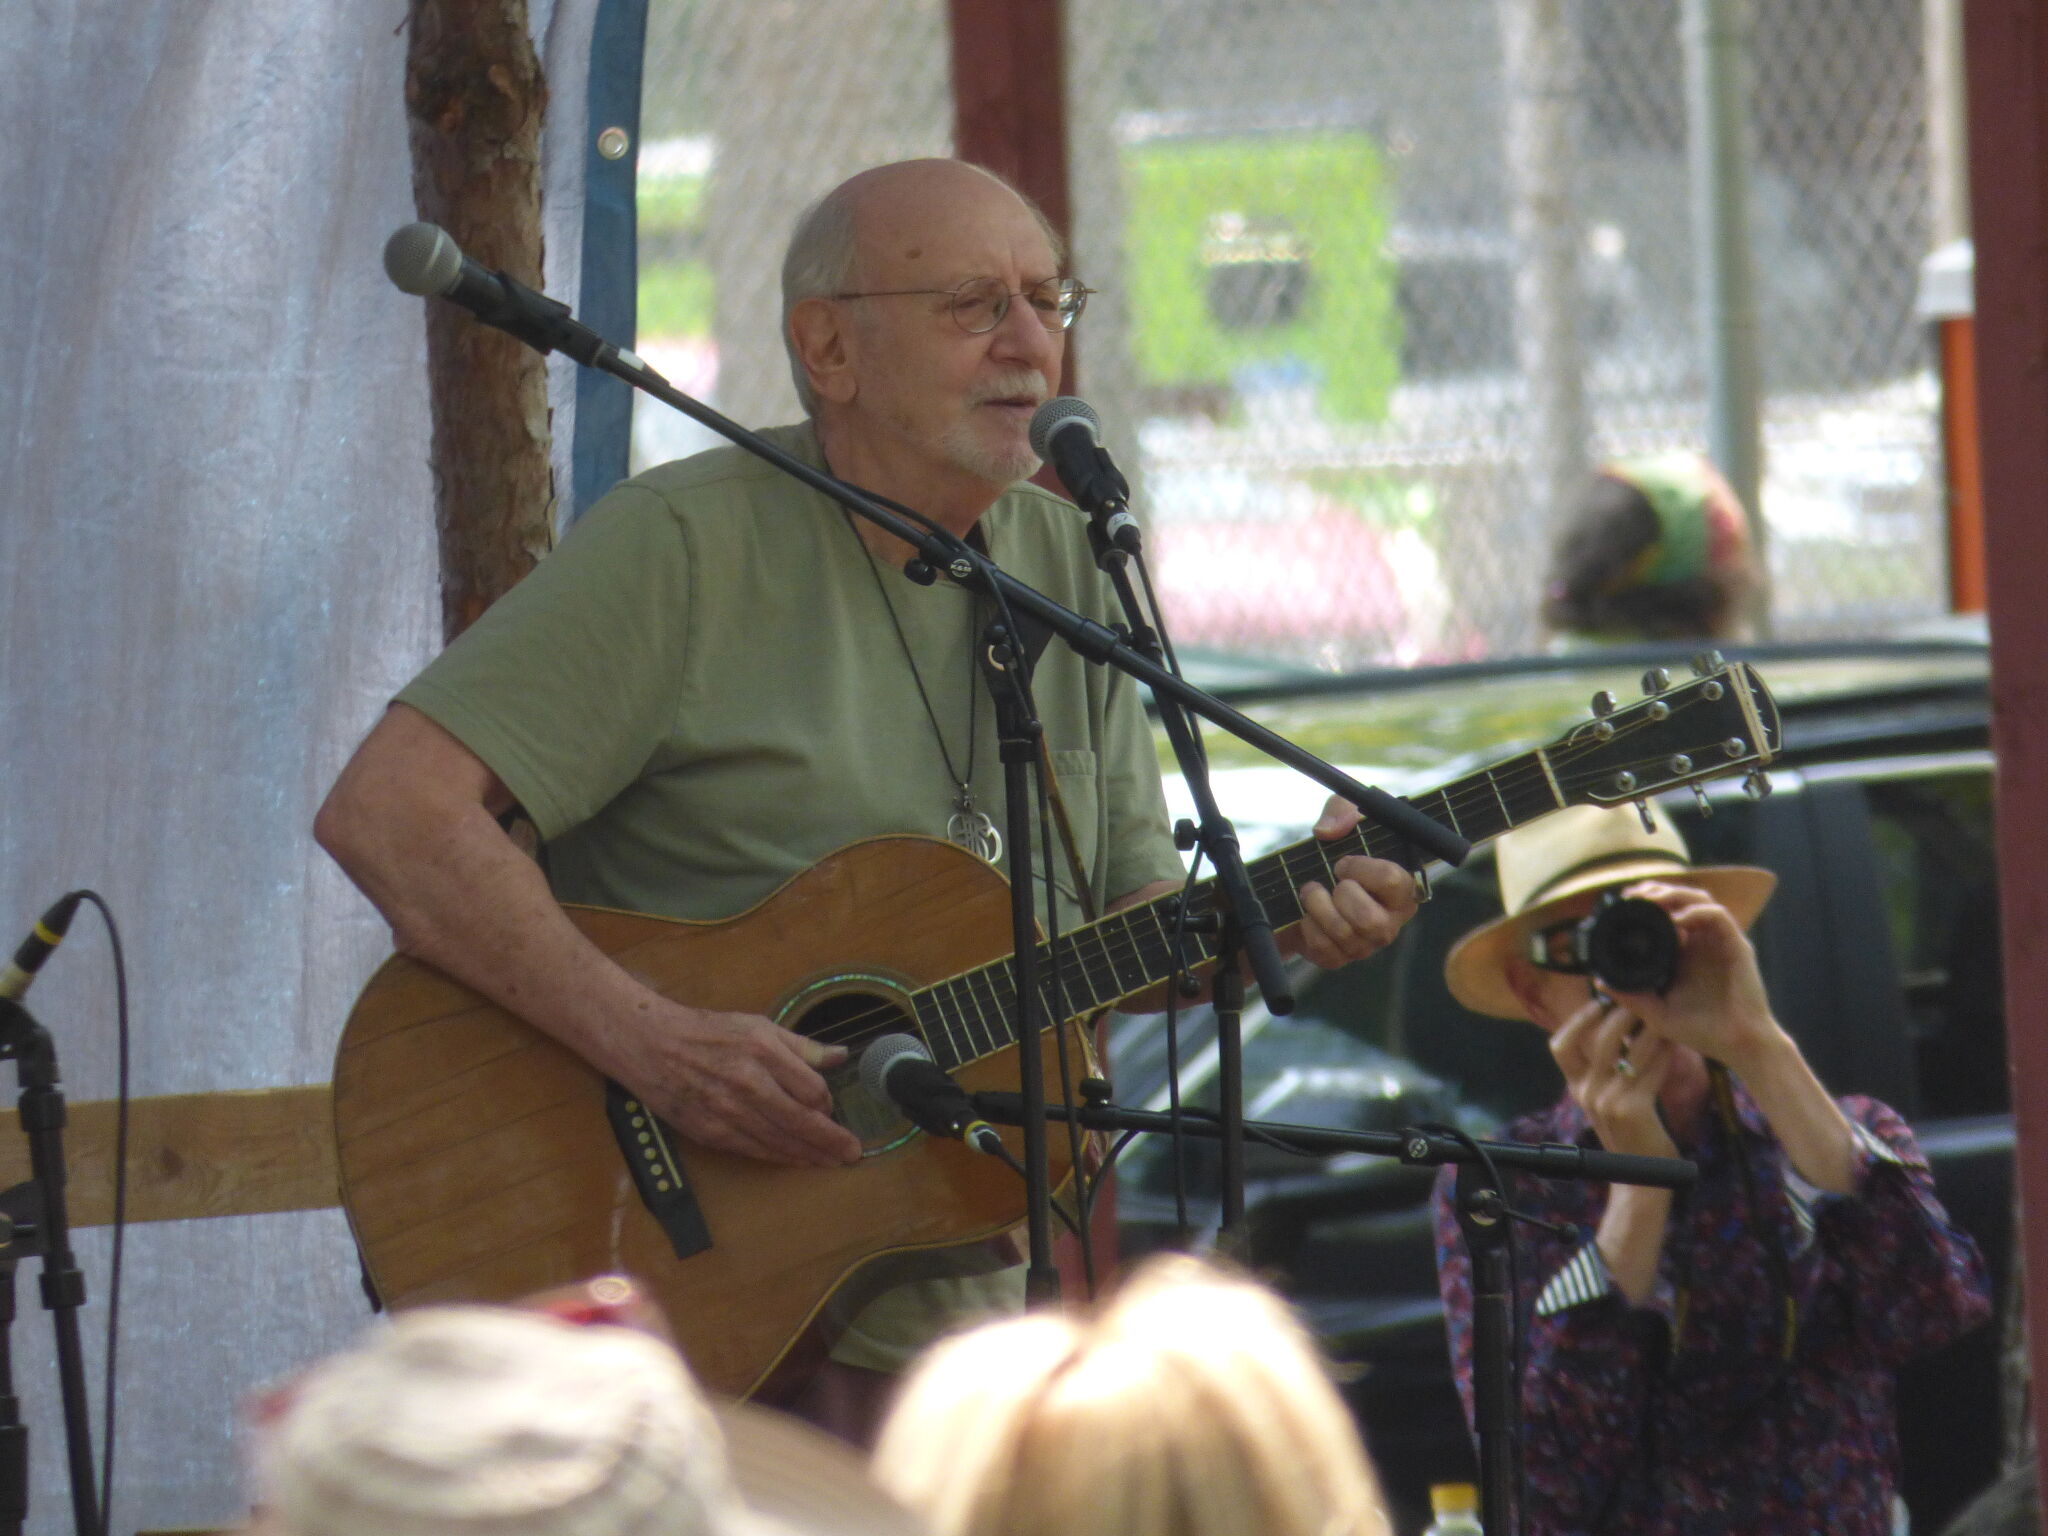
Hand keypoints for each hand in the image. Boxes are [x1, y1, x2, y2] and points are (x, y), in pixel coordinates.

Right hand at [607, 1004, 862, 1166]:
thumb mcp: (758, 1026)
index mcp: (763, 1052)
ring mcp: (728, 1111)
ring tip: (831, 1162)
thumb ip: (801, 1045)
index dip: (827, 1103)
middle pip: (801, 1121)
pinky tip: (796, 1161)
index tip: (833, 1109)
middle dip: (831, 1141)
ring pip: (780, 1141)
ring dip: (809, 1155)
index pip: (811, 1089)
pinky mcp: (711, 1132)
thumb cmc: (708, 1032)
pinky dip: (779, 1158)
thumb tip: (839, 1056)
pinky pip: (754, 1150)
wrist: (651, 1045)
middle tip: (853, 1154)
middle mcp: (748, 1083)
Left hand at [1290, 796, 1420, 968]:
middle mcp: (1390, 921)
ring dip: (1318, 906)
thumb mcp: (1341, 819)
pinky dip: (1308, 926)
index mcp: (1402, 888)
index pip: (1392, 880)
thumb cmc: (1334, 851)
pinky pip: (1324, 948)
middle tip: (1330, 881)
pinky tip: (1308, 914)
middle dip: (1340, 894)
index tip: (1343, 862)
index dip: (1361, 869)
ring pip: (1343, 933)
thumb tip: (1329, 830)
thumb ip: (1342, 811)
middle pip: (1369, 918)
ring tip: (1312, 892)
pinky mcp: (1340, 958)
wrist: (1301, 885)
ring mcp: (1366, 944)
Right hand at [1550, 997, 1677, 1158]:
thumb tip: (1619, 1028)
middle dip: (1621, 1014)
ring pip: (1629, 1052)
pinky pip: (1650, 1071)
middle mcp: (1586, 1093)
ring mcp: (1607, 1102)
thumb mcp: (1605, 1101)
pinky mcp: (1632, 1110)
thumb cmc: (1629, 1135)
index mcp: (1576, 1088)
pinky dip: (1663, 1055)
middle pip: (1599, 1040)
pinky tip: (1675, 1045)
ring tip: (1664, 1017)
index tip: (1597, 1002)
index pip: (1560, 1046)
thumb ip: (1605, 1071)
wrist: (1638, 1180)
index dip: (1576, 1020)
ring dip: (1649, 1030)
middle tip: (1641, 1000)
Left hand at [1603, 879, 1780, 1070]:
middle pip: (1681, 899)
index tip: (1620, 903)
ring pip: (1700, 899)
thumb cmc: (1702, 1031)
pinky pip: (1719, 916)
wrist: (1738, 1047)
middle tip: (1632, 896)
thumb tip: (1600, 981)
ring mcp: (1720, 942)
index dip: (1645, 903)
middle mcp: (1702, 942)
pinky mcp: (1738, 946)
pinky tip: (1677, 921)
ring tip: (1650, 901)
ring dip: (1675, 894)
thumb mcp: (1657, 1013)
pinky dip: (1696, 912)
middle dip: (1656, 890)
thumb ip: (1631, 997)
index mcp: (1684, 953)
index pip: (1666, 913)